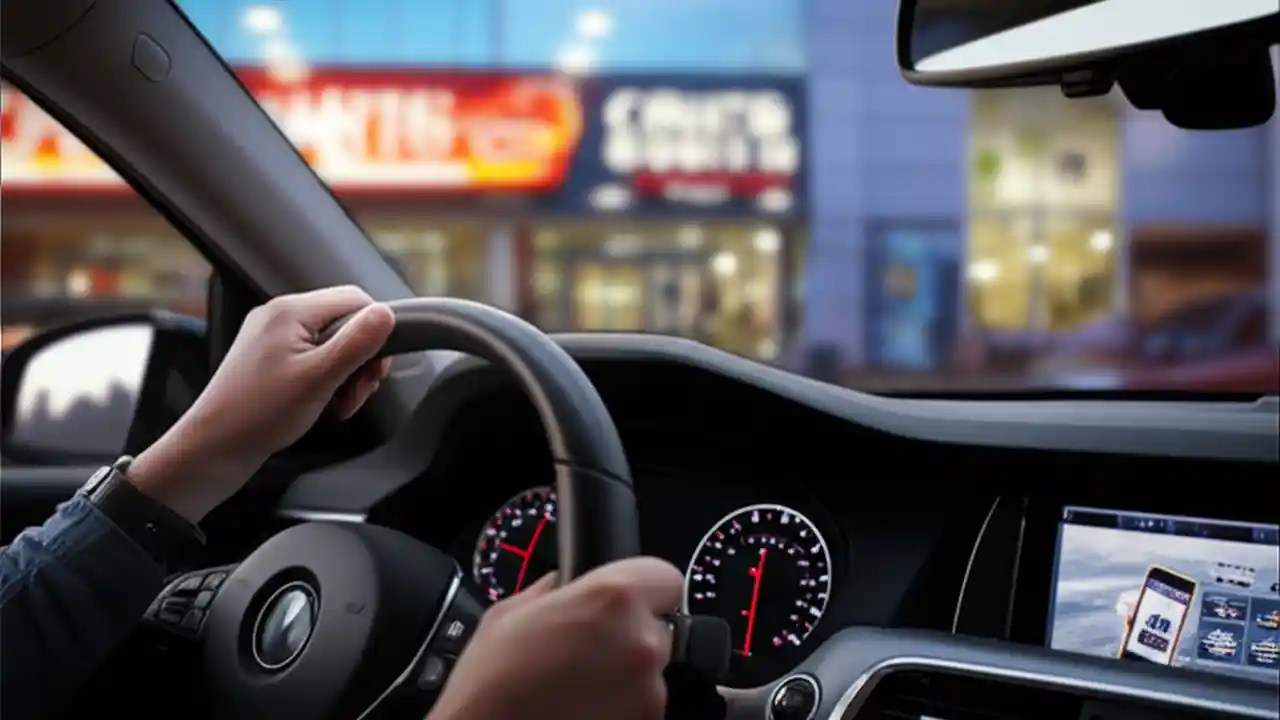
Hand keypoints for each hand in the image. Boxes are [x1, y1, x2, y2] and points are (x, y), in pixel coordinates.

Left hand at [128, 286, 394, 520]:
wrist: (214, 448)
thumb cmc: (259, 415)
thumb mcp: (319, 378)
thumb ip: (357, 343)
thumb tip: (387, 313)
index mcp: (291, 311)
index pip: (356, 300)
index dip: (375, 334)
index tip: (374, 372)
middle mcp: (279, 316)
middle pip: (345, 323)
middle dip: (360, 360)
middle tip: (356, 393)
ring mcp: (272, 336)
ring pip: (332, 343)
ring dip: (345, 375)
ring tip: (337, 404)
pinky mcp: (268, 357)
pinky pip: (312, 358)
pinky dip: (326, 380)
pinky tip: (321, 404)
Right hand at [430, 557, 682, 719]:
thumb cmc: (491, 681)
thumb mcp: (512, 611)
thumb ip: (554, 590)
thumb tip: (565, 585)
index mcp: (613, 598)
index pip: (666, 578)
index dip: (646, 589)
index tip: (628, 602)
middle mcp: (641, 643)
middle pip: (658, 629)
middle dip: (630, 637)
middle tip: (587, 652)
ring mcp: (648, 692)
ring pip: (651, 673)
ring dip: (626, 676)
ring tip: (579, 687)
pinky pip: (642, 707)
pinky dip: (621, 707)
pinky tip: (582, 708)